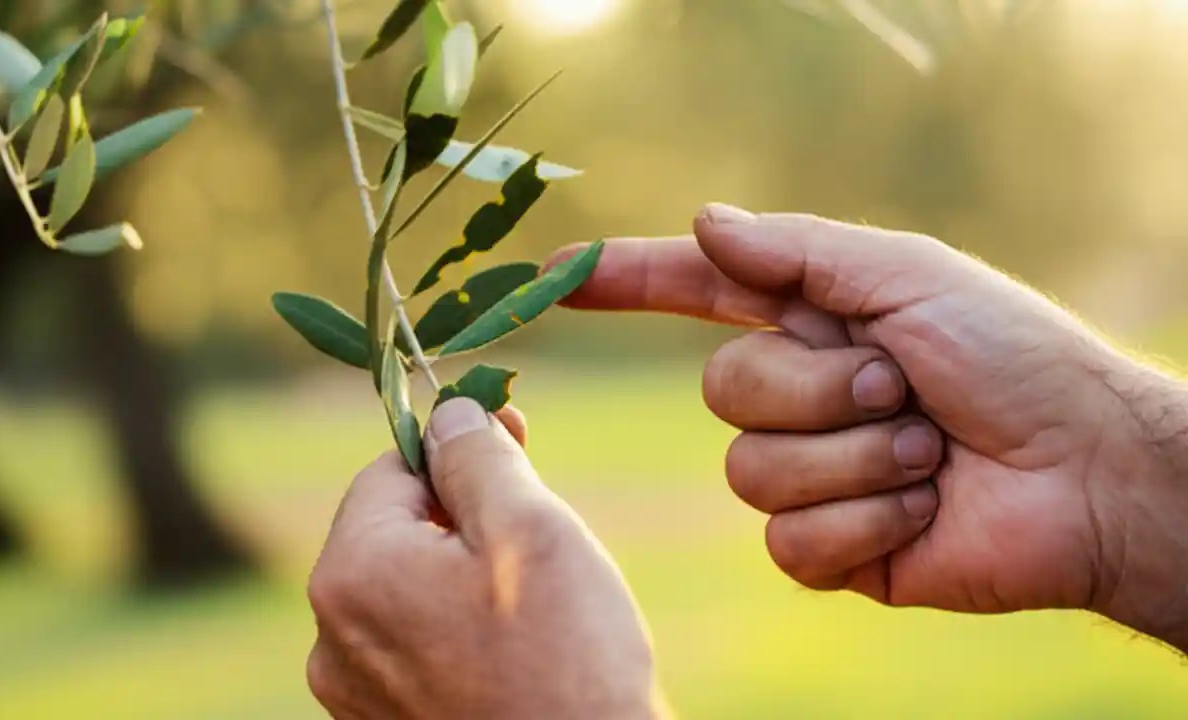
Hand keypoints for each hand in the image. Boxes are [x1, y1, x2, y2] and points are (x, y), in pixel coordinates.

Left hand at [306, 400, 665, 718]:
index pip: (392, 470)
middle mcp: (330, 639)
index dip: (458, 454)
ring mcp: (354, 695)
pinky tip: (516, 653)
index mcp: (352, 574)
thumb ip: (478, 457)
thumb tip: (448, 412)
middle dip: (465, 519)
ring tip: (536, 607)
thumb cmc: (566, 661)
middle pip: (397, 531)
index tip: (519, 445)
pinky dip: (460, 633)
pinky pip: (416, 649)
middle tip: (539, 534)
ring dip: (465, 576)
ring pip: (410, 590)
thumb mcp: (531, 528)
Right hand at [556, 205, 1187, 650]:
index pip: (696, 292)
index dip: (630, 280)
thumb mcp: (907, 276)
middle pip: (724, 389)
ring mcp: (811, 476)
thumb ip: (798, 252)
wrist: (1087, 474)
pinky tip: (924, 511)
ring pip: (752, 472)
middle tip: (902, 389)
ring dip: (855, 460)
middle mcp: (800, 397)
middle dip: (820, 389)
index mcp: (813, 320)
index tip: (560, 278)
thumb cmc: (1012, 357)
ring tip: (927, 455)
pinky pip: (791, 544)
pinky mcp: (831, 551)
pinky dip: (867, 522)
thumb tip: (705, 222)